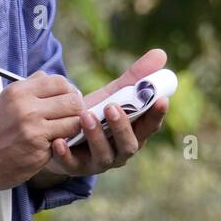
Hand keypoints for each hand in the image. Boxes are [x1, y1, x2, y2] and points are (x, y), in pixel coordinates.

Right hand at [0, 70, 86, 194]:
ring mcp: (34, 128)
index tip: (67, 101)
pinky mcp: (38, 149)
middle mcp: (27, 107)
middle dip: (77, 109)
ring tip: (64, 132)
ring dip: (74, 128)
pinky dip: (63, 144)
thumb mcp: (5, 101)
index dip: (69, 91)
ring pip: (75, 122)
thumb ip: (30, 88)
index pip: (60, 82)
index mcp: (18, 91)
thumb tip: (52, 78)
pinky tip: (52, 146)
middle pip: (73, 100)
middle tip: (72, 118)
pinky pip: (64, 141)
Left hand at [42, 48, 169, 176]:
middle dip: (121, 127)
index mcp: (134, 134)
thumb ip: (135, 77)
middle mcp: (120, 151)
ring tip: (85, 116)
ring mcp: (98, 162)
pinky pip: (71, 165)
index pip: (150, 126)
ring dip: (96, 136)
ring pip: (103, 155)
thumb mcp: (113, 94)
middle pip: (129, 145)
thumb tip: (161, 53)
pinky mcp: (74, 168)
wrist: (62, 133)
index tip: (161, 99)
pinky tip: (59, 141)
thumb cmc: (95, 113)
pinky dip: (66, 154)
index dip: (156, 114)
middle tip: (112, 107)